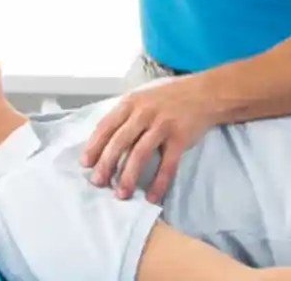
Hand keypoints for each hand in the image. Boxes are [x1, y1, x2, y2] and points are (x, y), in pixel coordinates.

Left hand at [80, 77, 214, 203]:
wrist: (204, 94)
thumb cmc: (168, 99)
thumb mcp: (142, 99)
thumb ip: (125, 116)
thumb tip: (103, 143)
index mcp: (130, 103)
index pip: (106, 126)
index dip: (94, 146)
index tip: (85, 164)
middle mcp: (144, 113)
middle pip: (119, 141)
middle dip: (106, 164)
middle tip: (98, 183)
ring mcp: (162, 125)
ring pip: (140, 154)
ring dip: (128, 176)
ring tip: (121, 194)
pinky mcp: (180, 138)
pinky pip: (167, 165)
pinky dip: (158, 182)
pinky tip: (151, 196)